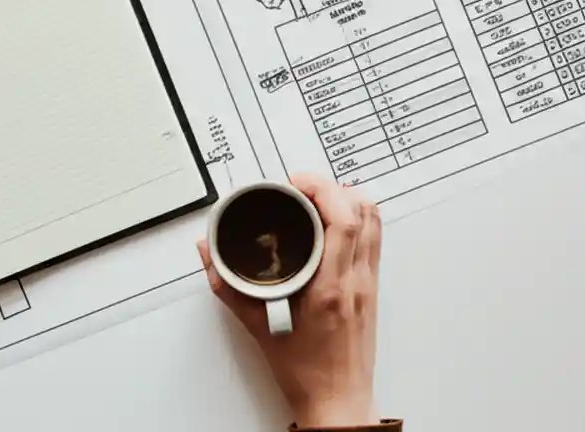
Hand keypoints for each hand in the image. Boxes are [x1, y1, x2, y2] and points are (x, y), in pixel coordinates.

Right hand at [198, 174, 381, 427]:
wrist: (338, 402)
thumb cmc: (305, 374)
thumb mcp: (257, 328)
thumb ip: (229, 286)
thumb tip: (209, 253)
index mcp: (331, 288)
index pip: (342, 220)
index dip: (322, 188)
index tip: (297, 182)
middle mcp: (357, 280)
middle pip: (363, 211)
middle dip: (332, 186)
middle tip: (302, 186)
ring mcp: (370, 283)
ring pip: (375, 220)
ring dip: (349, 198)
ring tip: (318, 196)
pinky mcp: (373, 288)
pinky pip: (374, 238)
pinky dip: (357, 217)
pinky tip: (334, 220)